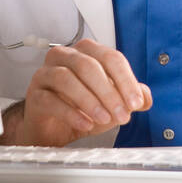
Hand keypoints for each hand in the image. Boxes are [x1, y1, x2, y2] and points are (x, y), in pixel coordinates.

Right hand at [12, 39, 151, 146]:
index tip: (136, 102)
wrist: (52, 129)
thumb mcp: (112, 103)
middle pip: (88, 65)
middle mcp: (65, 57)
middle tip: (122, 114)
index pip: (110, 58)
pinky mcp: (34, 94)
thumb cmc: (81, 109)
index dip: (126, 80)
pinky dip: (71, 113)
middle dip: (109, 92)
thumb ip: (130, 96)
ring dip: (90, 101)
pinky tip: (85, 124)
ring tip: (105, 120)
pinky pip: (51, 100)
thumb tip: (147, 97)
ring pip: (67, 79)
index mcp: (87, 52)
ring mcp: (46, 74)